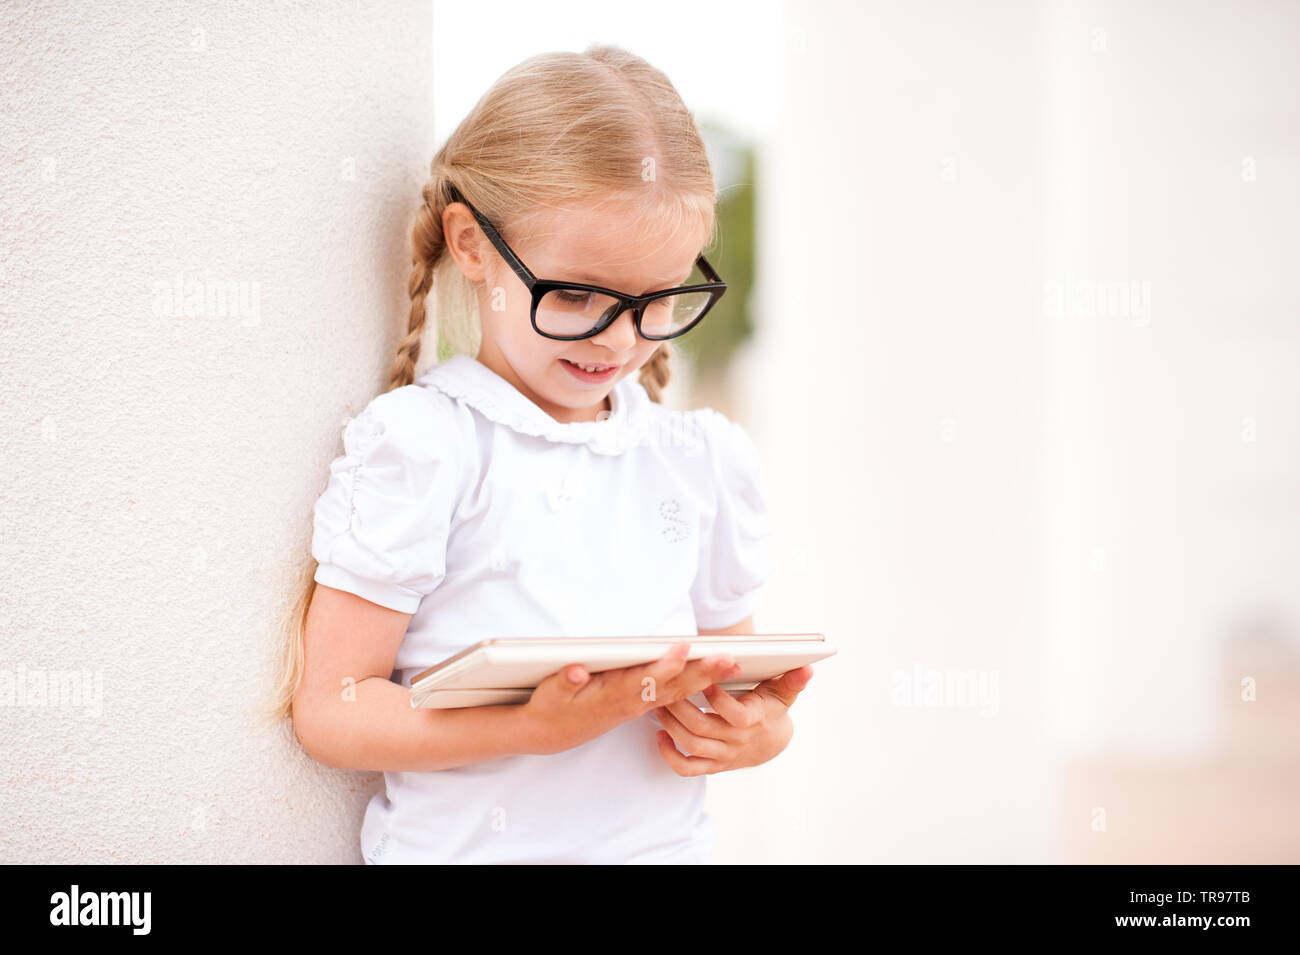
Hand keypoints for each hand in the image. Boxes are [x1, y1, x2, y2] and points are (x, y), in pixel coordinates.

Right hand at [520, 640, 743, 755]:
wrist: (550, 734)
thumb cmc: (550, 708)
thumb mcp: (551, 694)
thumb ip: (566, 681)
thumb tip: (577, 670)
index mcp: (613, 696)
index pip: (645, 679)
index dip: (665, 664)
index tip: (684, 647)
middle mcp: (631, 702)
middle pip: (672, 687)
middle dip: (701, 673)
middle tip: (728, 659)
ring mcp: (637, 706)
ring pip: (677, 691)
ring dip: (705, 679)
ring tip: (730, 666)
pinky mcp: (639, 705)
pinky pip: (672, 696)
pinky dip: (692, 687)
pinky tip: (711, 678)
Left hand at [652, 665, 813, 775]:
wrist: (772, 743)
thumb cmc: (772, 709)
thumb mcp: (784, 693)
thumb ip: (792, 680)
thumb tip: (807, 667)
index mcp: (754, 720)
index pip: (735, 715)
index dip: (718, 699)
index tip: (704, 679)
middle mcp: (736, 740)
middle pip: (702, 728)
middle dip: (679, 707)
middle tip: (665, 687)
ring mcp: (723, 755)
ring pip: (691, 744)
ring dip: (670, 724)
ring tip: (658, 704)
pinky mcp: (712, 765)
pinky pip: (687, 768)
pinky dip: (670, 756)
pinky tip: (660, 735)